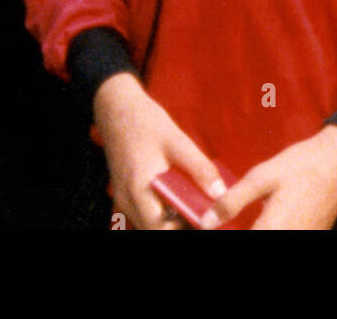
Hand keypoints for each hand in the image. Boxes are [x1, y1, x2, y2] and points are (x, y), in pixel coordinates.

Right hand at [93, 73, 226, 229]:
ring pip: (149, 223)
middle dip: (179, 226)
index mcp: (138, 189)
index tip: (206, 219)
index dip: (184, 228)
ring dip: (171, 220)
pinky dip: (162, 211)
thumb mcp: (178, 142)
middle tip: (204, 212)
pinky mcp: (125, 192)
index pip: (159, 228)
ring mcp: (123, 198)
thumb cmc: (146, 122)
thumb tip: (219, 193)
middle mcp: (126, 199)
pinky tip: (180, 195)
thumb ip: (199, 168)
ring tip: (195, 204)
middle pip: (154, 229)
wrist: (117, 108)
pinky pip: (144, 212)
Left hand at [202, 125, 336, 230]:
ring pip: (271, 241)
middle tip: (230, 222)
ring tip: (248, 219)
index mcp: (273, 229)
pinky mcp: (312, 238)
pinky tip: (268, 221)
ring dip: (259, 230)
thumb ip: (231, 202)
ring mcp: (303, 240)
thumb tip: (205, 223)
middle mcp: (290, 239)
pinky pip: (288, 238)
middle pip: (258, 241)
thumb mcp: (261, 176)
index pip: (242, 241)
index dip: (227, 233)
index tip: (213, 227)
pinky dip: (273, 230)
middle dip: (244, 230)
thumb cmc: (301, 165)